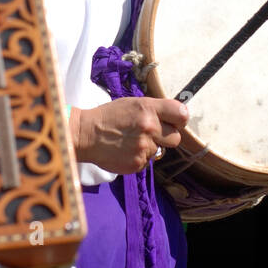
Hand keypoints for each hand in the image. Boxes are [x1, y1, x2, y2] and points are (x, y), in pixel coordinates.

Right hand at [69, 97, 188, 174]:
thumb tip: (174, 120)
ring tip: (130, 141)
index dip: (179, 120)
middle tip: (151, 134)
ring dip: (149, 148)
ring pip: (160, 151)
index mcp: (148, 108)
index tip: (174, 122)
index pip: (181, 114)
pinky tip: (125, 150)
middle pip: (176, 138)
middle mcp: (149, 127)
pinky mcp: (137, 163)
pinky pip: (147, 162)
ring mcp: (144, 147)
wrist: (86, 134)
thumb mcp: (132, 104)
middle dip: (166, 137)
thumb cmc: (109, 117)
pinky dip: (138, 158)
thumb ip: (154, 110)